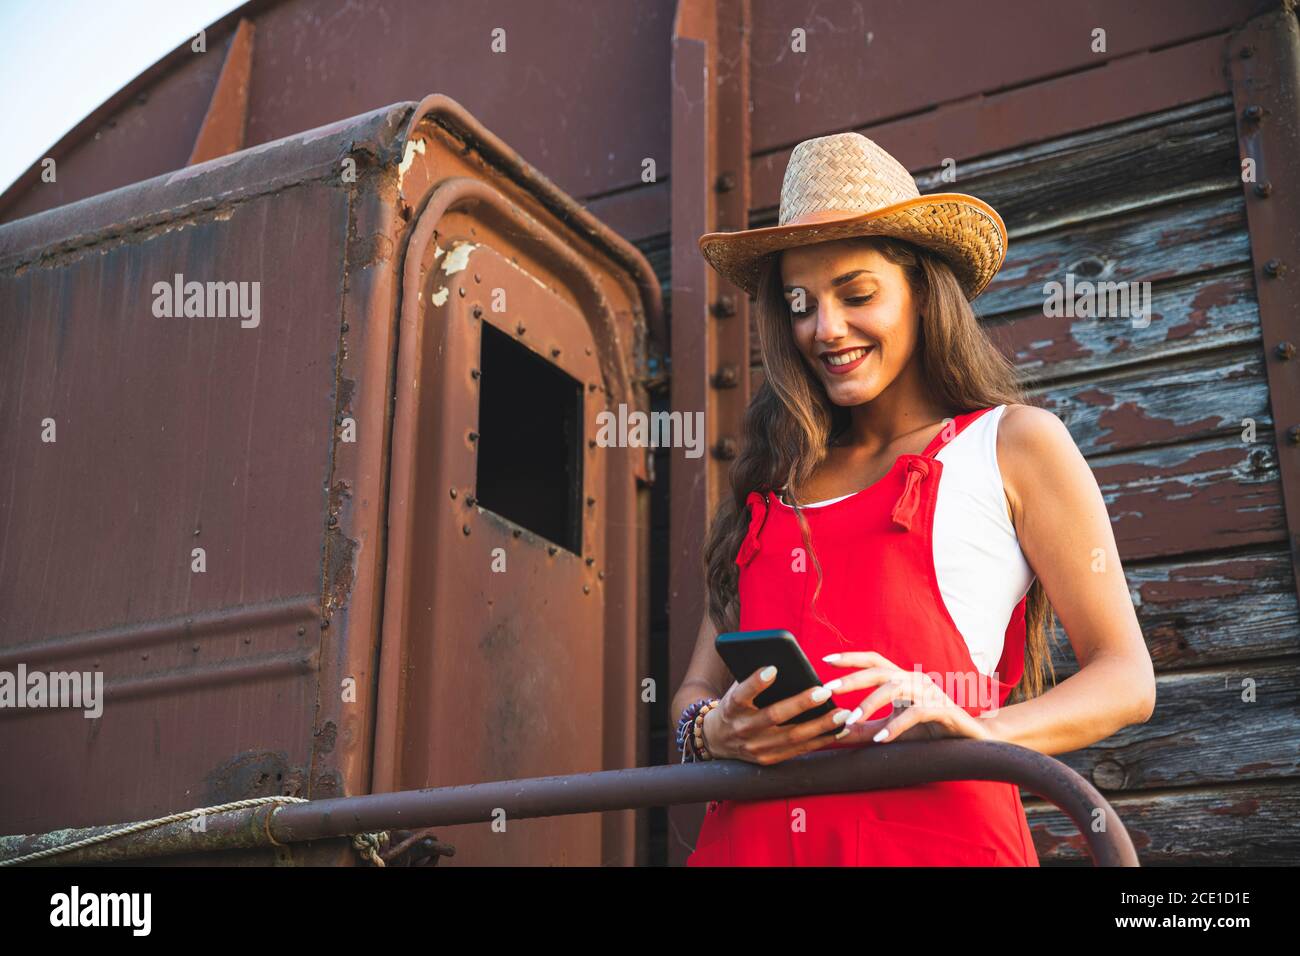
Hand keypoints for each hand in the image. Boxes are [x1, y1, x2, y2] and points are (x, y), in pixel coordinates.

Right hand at [701, 666, 852, 764]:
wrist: (717, 741)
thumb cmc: (735, 706)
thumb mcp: (736, 691)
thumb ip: (755, 681)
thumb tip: (787, 663)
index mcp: (731, 708)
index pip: (741, 694)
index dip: (756, 683)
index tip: (773, 669)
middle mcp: (742, 729)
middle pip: (774, 716)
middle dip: (801, 704)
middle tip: (825, 691)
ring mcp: (756, 748)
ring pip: (792, 737)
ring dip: (820, 726)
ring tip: (842, 713)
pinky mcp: (769, 759)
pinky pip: (799, 750)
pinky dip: (821, 740)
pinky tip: (839, 730)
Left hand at [822, 651, 997, 744]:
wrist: (972, 741)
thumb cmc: (930, 731)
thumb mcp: (892, 730)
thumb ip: (867, 729)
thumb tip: (836, 731)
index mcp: (903, 679)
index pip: (874, 661)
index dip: (851, 658)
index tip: (825, 660)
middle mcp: (915, 680)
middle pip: (879, 671)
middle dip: (852, 679)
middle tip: (828, 689)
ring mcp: (930, 692)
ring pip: (895, 688)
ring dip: (869, 704)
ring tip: (850, 721)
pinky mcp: (943, 710)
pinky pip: (916, 713)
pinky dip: (896, 726)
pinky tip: (881, 739)